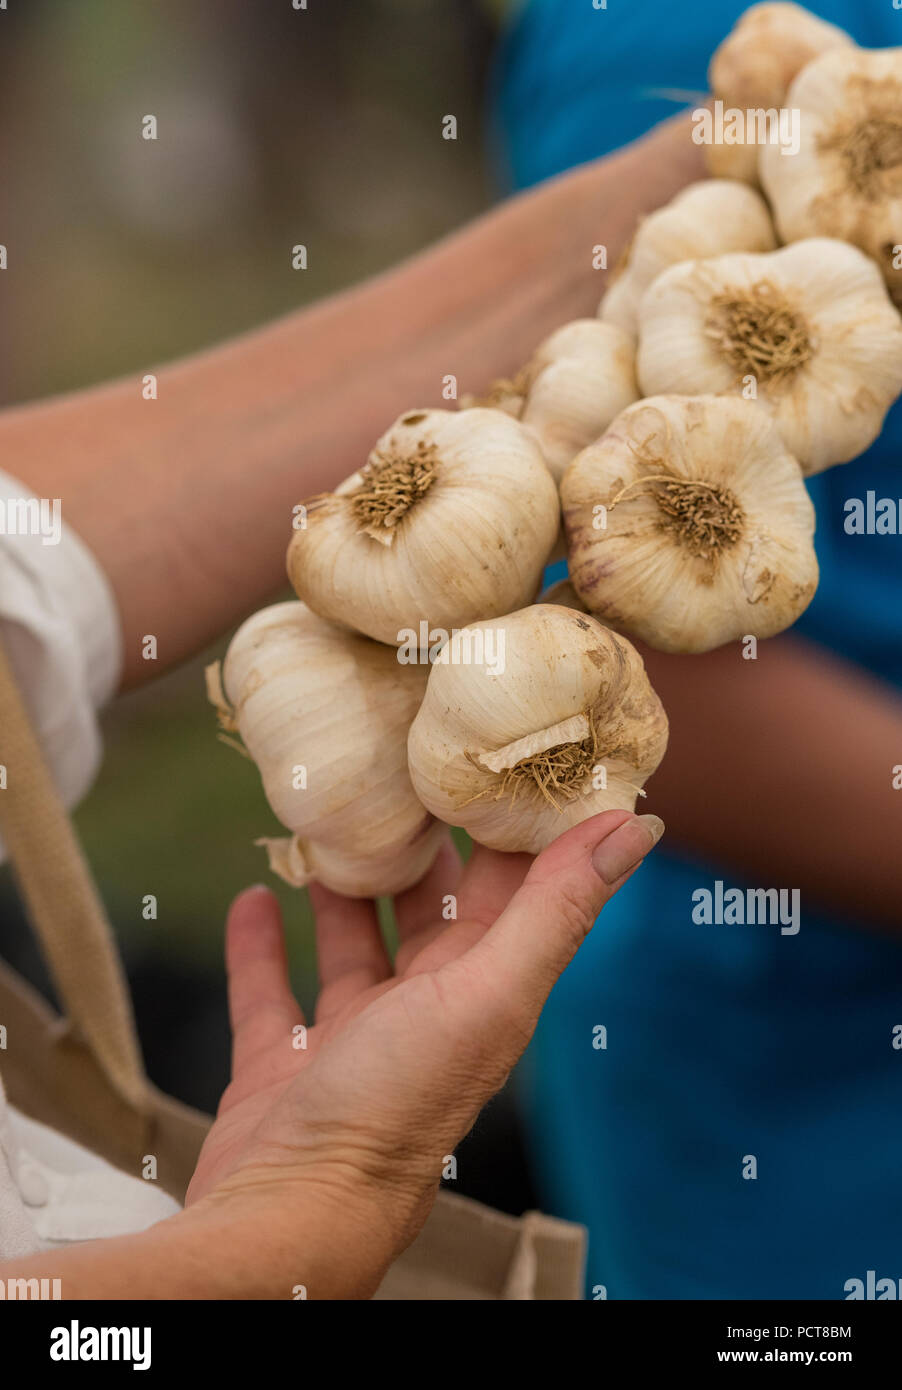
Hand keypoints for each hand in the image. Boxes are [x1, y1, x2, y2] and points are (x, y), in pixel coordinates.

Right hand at [186, 809, 662, 1295]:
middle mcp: (427, 1013)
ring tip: (330, 820)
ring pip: (355, 945)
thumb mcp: (487, 992)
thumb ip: (557, 909)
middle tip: (406, 764)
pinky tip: (255, 895)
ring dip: (346, 888)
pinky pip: (274, 990)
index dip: (519, 824)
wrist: (287, 1214)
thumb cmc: (395, 1105)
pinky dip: (265, 945)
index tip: (508, 752)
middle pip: (434, 909)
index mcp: (484, 992)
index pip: (516, 889)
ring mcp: (352, 1041)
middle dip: (427, 843)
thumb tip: (642, 826)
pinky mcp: (285, 1063)